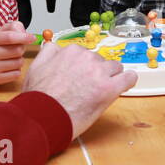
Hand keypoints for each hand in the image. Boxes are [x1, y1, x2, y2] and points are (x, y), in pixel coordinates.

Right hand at [0, 20, 34, 83]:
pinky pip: (16, 74)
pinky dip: (17, 70)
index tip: (33, 38)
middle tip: (17, 48)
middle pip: (17, 50)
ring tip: (12, 57)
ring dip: (20, 59)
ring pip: (18, 63)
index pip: (10, 37)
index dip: (24, 37)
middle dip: (22, 48)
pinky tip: (10, 66)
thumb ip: (16, 27)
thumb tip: (26, 36)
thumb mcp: (4, 30)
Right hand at [23, 41, 137, 139]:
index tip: (81, 77)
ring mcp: (99, 72)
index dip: (83, 68)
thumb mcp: (35, 67)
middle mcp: (86, 58)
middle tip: (87, 88)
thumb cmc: (38, 98)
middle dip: (96, 73)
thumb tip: (55, 47)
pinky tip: (124, 85)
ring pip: (115, 68)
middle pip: (100, 61)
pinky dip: (128, 81)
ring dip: (110, 78)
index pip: (85, 54)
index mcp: (70, 51)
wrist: (42, 117)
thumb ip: (48, 53)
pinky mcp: (109, 89)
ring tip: (100, 91)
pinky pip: (128, 78)